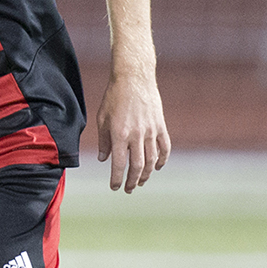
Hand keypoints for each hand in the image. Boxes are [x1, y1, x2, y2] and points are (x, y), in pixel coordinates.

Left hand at [96, 73, 169, 191]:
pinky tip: (158, 167)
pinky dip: (162, 160)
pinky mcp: (160, 125)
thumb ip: (104, 141)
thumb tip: (105, 159)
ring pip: (152, 160)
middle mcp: (136, 135)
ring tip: (141, 182)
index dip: (116, 178)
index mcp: (119, 134)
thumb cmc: (114, 97)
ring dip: (147, 174)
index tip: (114, 187)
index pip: (118, 164)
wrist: (134, 78)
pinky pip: (164, 147)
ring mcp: (150, 130)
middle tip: (128, 189)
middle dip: (132, 181)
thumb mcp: (102, 118)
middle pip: (137, 166)